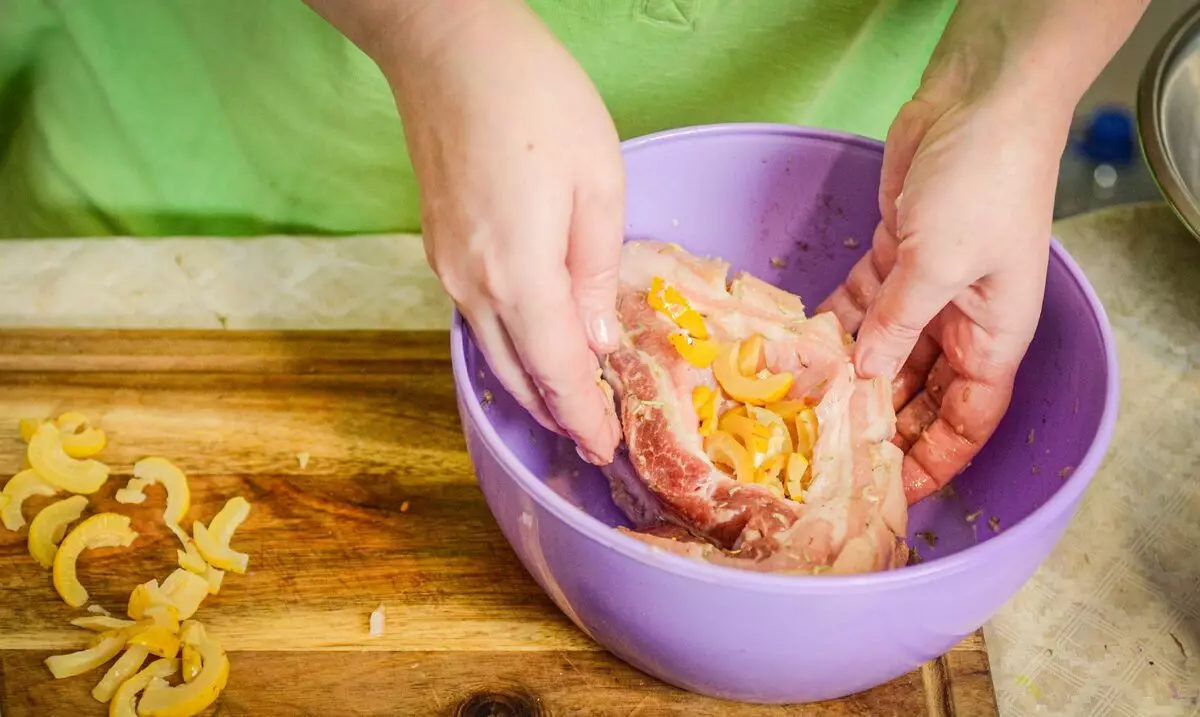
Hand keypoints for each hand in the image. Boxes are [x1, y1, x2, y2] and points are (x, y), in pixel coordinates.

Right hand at [378, 2, 622, 462]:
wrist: (449, 49)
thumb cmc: (537, 100)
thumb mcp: (598, 181)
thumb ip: (594, 271)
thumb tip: (596, 340)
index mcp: (519, 273)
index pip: (557, 372)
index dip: (584, 416)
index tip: (606, 448)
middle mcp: (472, 285)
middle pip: (517, 375)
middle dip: (556, 414)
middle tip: (593, 439)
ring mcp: (447, 268)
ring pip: (491, 352)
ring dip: (529, 386)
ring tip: (567, 405)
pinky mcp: (438, 249)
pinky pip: (477, 320)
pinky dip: (509, 348)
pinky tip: (533, 346)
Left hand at [819, 73, 1067, 502]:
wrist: (978, 103)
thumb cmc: (983, 187)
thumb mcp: (939, 267)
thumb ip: (897, 327)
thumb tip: (861, 380)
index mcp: (991, 339)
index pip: (964, 421)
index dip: (932, 461)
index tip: (889, 492)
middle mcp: (958, 323)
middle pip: (916, 396)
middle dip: (876, 426)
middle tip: (823, 457)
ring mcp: (923, 292)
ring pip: (880, 355)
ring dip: (843, 379)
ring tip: (795, 414)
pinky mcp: (891, 259)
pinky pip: (858, 309)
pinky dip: (830, 329)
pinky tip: (794, 353)